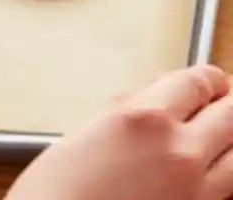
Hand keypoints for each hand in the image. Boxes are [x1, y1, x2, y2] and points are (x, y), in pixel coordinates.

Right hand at [7, 65, 232, 199]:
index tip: (208, 83)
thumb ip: (131, 106)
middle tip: (218, 105)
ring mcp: (194, 187)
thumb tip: (161, 92)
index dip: (207, 79)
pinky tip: (211, 171)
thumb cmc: (54, 191)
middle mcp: (178, 150)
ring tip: (217, 139)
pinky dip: (225, 175)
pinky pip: (230, 188)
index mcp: (144, 118)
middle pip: (232, 113)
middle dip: (226, 105)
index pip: (199, 81)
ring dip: (230, 141)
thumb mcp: (86, 131)